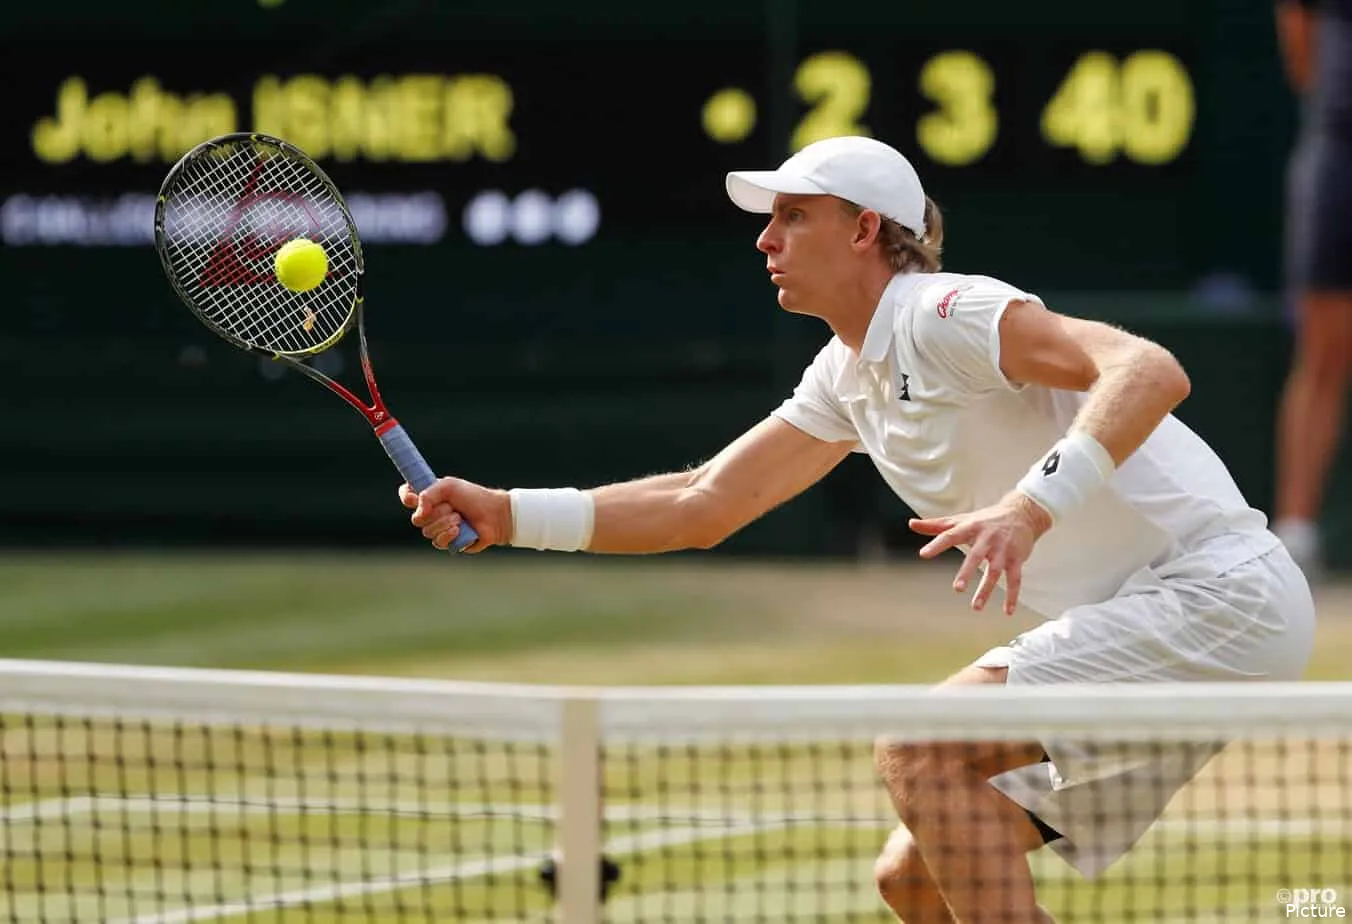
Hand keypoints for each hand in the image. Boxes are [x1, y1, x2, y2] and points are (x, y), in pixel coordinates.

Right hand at [398, 477, 511, 552]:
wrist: (494, 514)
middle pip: (416, 519)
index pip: (407, 496)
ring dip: (445, 523)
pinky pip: (438, 542)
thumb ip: (429, 494)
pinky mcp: (448, 542)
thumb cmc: (474, 497)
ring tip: (460, 518)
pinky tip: (459, 529)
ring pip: (427, 531)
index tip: (413, 497)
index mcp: (430, 497)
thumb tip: (419, 512)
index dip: (406, 497)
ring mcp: (438, 529)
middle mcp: (432, 513)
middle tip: (452, 507)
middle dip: (436, 512)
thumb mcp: (449, 487)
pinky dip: (449, 534)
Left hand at [908, 493, 1051, 614]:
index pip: (950, 535)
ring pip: (995, 571)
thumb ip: (936, 525)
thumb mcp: (961, 519)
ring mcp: (1003, 549)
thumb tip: (911, 524)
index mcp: (970, 527)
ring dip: (986, 590)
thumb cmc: (985, 519)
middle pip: (976, 556)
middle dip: (967, 572)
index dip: (937, 544)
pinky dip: (1012, 596)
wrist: (1022, 513)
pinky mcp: (1016, 559)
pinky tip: (1007, 611)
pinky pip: (1015, 579)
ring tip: (976, 607)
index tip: (924, 554)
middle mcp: (987, 539)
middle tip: (957, 589)